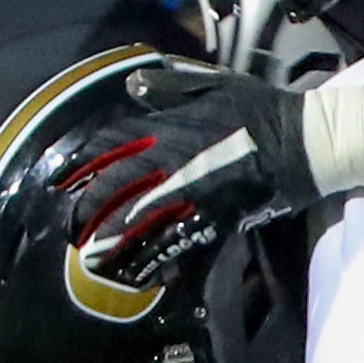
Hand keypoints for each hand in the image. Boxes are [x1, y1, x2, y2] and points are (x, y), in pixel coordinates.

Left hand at [74, 61, 318, 290]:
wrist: (302, 143)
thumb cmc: (259, 110)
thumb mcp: (213, 85)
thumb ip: (169, 86)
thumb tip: (132, 85)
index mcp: (168, 129)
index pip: (111, 146)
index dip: (82, 164)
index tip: (61, 181)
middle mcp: (173, 163)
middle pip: (115, 191)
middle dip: (87, 213)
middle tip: (72, 230)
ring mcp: (191, 194)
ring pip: (139, 225)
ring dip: (112, 245)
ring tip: (92, 261)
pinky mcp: (213, 220)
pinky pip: (177, 246)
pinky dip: (155, 263)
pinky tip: (138, 277)